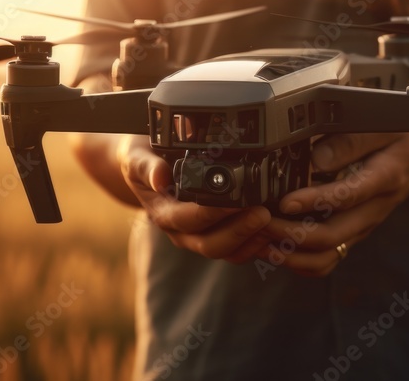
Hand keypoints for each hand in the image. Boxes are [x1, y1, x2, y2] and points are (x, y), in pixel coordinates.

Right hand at [118, 136, 272, 262]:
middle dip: (239, 231)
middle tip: (263, 213)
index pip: (189, 220)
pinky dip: (252, 245)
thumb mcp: (137, 157)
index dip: (214, 213)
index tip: (237, 200)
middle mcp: (180, 230)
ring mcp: (197, 236)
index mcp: (163, 213)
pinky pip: (234, 250)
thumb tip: (159, 178)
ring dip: (249, 239)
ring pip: (225, 251)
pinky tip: (269, 231)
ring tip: (271, 221)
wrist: (145, 166)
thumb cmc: (142, 159)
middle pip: (210, 244)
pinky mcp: (213, 235)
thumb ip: (147, 166)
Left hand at [256, 132, 408, 276]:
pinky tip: (276, 248)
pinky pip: (329, 259)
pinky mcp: (356, 232)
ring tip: (261, 241)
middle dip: (290, 234)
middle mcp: (374, 209)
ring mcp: (365, 225)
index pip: (347, 196)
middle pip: (332, 237)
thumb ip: (350, 141)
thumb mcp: (382, 125)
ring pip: (327, 256)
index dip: (313, 202)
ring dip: (292, 255)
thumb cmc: (402, 134)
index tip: (285, 200)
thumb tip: (315, 160)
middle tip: (259, 220)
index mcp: (383, 178)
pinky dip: (300, 261)